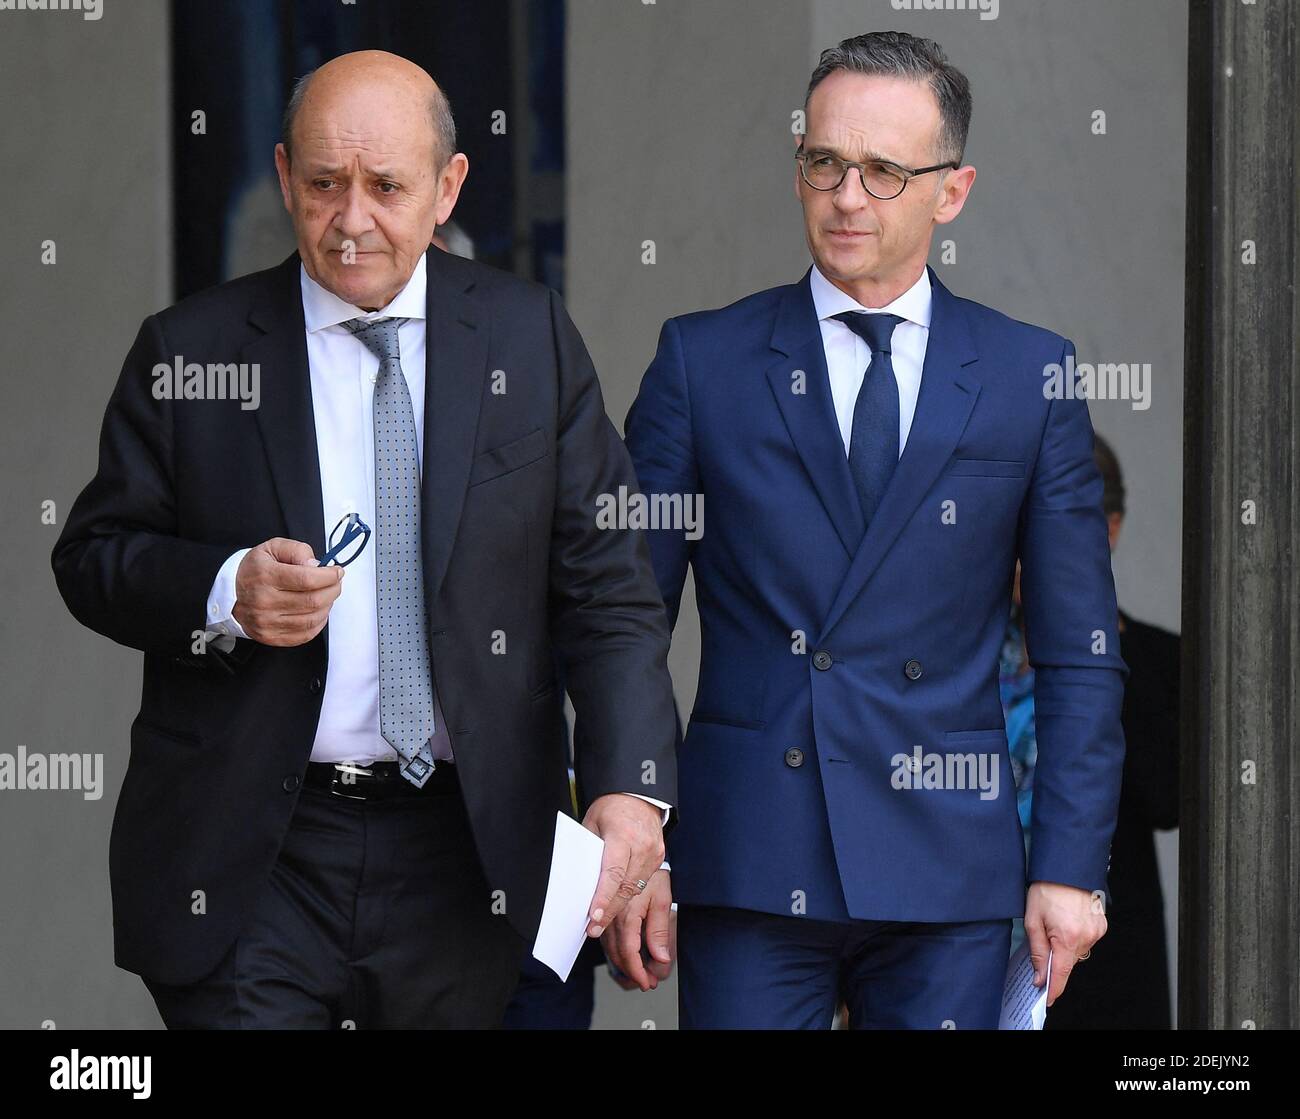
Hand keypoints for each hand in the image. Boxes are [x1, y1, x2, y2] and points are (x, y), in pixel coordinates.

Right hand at [231, 538, 344, 646]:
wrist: (230, 593)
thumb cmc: (256, 569)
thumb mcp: (273, 548)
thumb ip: (297, 551)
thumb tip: (316, 565)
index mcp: (265, 576)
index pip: (307, 579)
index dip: (329, 576)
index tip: (337, 571)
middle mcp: (264, 602)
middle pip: (313, 600)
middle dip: (333, 590)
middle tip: (336, 583)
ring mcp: (267, 623)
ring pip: (312, 619)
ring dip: (327, 606)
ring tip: (327, 595)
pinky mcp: (271, 637)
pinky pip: (305, 634)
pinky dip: (319, 623)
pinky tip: (318, 611)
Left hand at [580, 793, 664, 942]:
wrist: (638, 795)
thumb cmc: (611, 808)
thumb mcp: (591, 824)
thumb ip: (587, 852)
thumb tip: (578, 883)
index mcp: (623, 834)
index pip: (613, 872)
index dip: (603, 897)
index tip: (593, 916)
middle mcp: (642, 846)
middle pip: (625, 887)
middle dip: (609, 911)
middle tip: (593, 929)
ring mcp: (654, 853)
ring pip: (635, 889)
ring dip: (618, 908)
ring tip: (601, 923)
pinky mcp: (658, 859)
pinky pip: (641, 884)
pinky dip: (628, 896)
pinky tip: (616, 905)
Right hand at [601, 869, 674, 990]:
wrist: (633, 851)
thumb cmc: (651, 874)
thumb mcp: (662, 900)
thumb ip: (659, 930)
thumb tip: (661, 957)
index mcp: (627, 915)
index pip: (629, 953)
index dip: (638, 972)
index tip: (647, 983)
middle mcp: (612, 917)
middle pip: (618, 955)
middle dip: (632, 972)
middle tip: (647, 982)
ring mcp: (606, 916)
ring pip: (610, 949)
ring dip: (624, 964)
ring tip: (641, 973)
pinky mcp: (604, 914)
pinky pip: (607, 940)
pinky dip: (618, 952)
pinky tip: (629, 957)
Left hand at [1024, 880, 1107, 1006]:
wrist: (1066, 868)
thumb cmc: (1047, 889)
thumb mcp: (1033, 920)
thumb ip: (1037, 950)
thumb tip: (1039, 976)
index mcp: (1067, 937)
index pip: (1061, 973)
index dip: (1053, 989)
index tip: (1046, 999)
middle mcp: (1086, 937)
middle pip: (1069, 964)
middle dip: (1055, 961)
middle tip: (1043, 945)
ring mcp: (1097, 932)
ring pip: (1078, 953)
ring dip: (1065, 948)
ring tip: (1055, 927)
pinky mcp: (1101, 926)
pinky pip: (1086, 941)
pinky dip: (1075, 938)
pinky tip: (1067, 923)